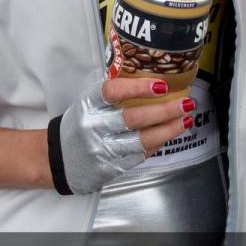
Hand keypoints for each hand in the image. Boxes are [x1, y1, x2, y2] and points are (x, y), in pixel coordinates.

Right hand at [47, 77, 194, 194]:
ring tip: (187, 119)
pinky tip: (170, 134)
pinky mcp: (110, 168)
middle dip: (164, 110)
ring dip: (168, 130)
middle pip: (132, 118)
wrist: (58, 158)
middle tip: (186, 103)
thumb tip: (148, 77)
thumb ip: (112, 92)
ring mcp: (102, 149)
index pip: (112, 91)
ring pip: (141, 140)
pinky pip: (139, 155)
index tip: (161, 85)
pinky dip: (157, 144)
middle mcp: (93, 126)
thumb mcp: (89, 102)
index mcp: (87, 104)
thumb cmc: (81, 123)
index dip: (137, 87)